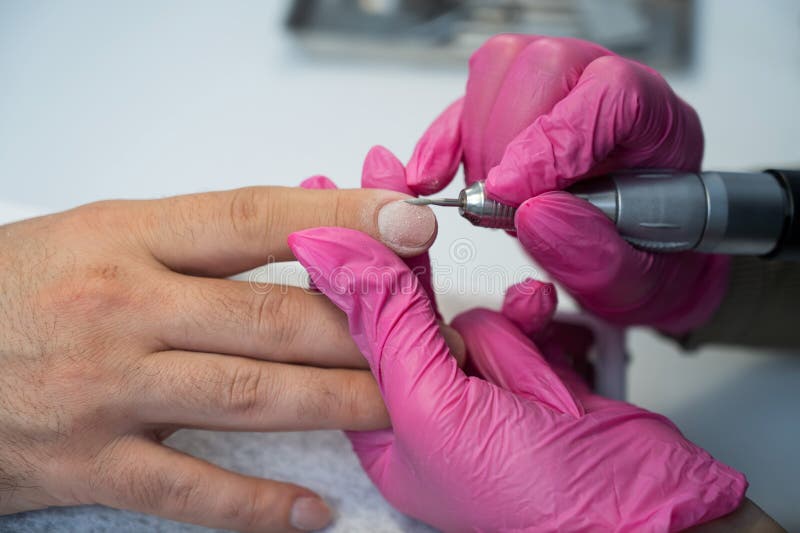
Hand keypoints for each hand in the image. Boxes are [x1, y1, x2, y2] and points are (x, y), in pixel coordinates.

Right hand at [0, 185, 455, 531]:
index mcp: (127, 239)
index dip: (341, 220)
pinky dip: (259, 505)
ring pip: (253, 396)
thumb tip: (301, 233)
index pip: (255, 219)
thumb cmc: (13, 291)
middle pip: (274, 316)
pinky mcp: (90, 464)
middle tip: (429, 336)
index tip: (409, 224)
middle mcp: (125, 308)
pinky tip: (314, 511)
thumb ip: (194, 242)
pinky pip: (193, 491)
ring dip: (342, 403)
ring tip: (405, 406)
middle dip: (366, 328)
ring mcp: (109, 391)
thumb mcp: (97, 236)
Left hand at [288, 227, 746, 531]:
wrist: (651, 514)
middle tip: (385, 177)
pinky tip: (544, 319)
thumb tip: (328, 255)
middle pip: (399, 309)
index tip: (321, 198)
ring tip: (522, 323)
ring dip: (492, 312)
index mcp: (386, 425)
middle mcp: (428, 404)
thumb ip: (386, 327)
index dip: (337, 260)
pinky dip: (532, 316)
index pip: (346, 326)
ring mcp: (480, 388)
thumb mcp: (442, 410)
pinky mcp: (527, 374)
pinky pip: (514, 322)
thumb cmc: (541, 501)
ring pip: (462, 311)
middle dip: (402, 259)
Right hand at [406, 34, 728, 333]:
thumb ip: (597, 257)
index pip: (610, 93)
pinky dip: (441, 141)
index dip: (555, 140)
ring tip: (489, 203)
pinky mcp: (508, 109)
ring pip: (500, 71)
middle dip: (506, 142)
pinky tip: (432, 178)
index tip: (515, 193)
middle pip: (545, 68)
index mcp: (655, 122)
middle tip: (501, 207)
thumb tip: (535, 213)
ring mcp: (554, 93)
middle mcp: (603, 91)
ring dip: (476, 141)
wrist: (636, 261)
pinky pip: (465, 101)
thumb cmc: (647, 261)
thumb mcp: (639, 283)